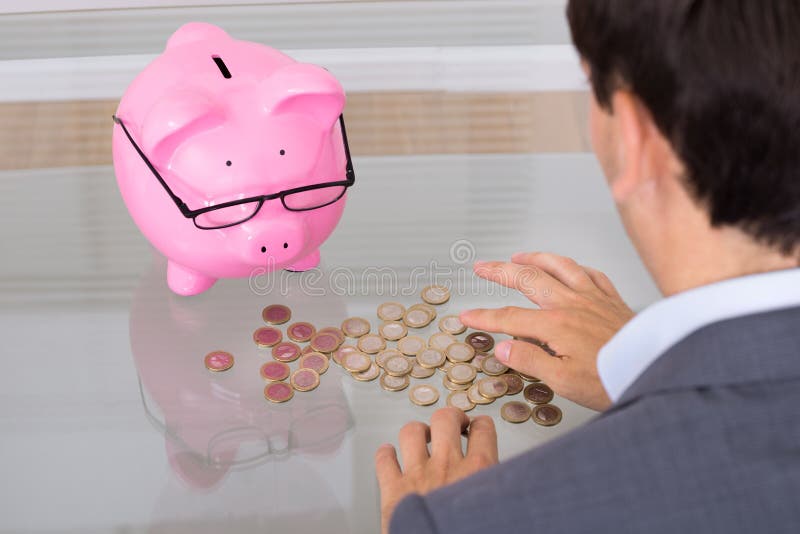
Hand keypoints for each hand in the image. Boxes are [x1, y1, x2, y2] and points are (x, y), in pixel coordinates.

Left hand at [374, 408, 498, 533]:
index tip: (478, 428)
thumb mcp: (498, 511)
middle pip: (445, 419)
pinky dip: (385, 454)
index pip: (484, 429)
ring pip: (411, 432)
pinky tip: (390, 455)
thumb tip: (503, 486)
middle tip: (453, 425)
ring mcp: (417, 476)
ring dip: (418, 432)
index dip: (481, 426)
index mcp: (480, 471)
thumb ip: (496, 491)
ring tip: (423, 437)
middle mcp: (448, 466)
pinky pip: (383, 460)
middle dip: (450, 417)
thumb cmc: (470, 533)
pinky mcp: (392, 492)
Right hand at [461, 252, 634, 410]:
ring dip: (534, 258)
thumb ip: (530, 360)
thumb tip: (502, 347)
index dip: (484, 316)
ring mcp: (593, 298)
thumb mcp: (564, 381)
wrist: (658, 372)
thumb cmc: (613, 380)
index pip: (509, 317)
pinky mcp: (612, 300)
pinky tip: (568, 267)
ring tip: (518, 255)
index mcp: (556, 325)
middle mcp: (572, 304)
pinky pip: (590, 273)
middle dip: (500, 271)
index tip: (467, 316)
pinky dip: (573, 266)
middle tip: (482, 267)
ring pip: (559, 266)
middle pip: (528, 279)